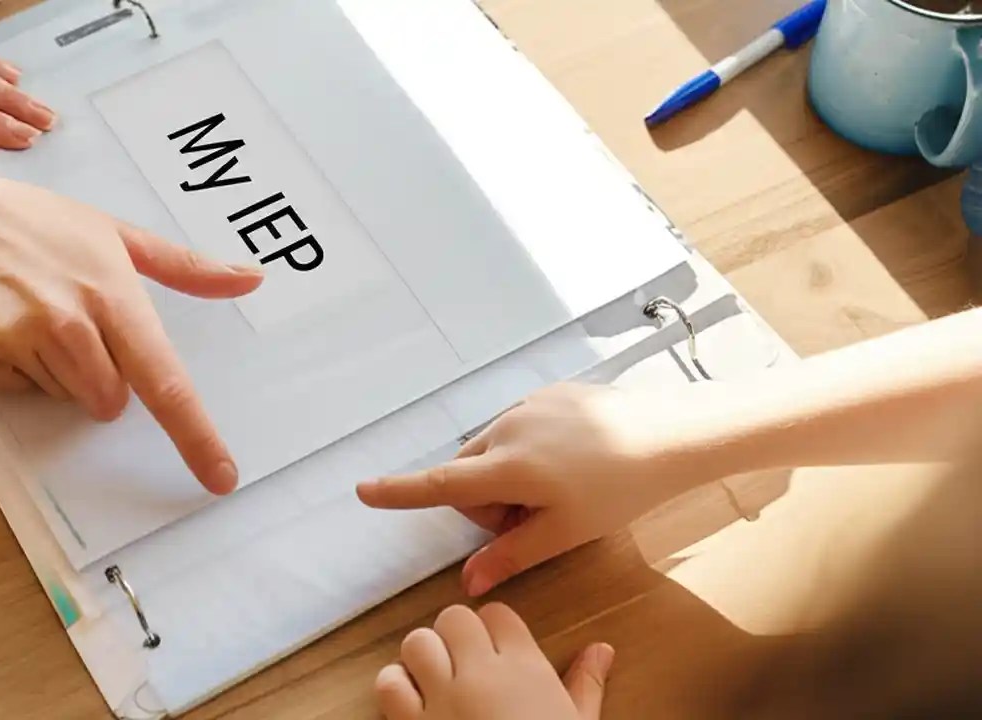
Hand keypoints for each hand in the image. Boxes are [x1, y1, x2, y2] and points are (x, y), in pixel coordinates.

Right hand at [0, 150, 263, 493]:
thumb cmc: (35, 223)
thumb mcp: (114, 233)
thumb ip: (185, 267)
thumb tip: (250, 279)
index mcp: (113, 296)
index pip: (165, 381)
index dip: (196, 436)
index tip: (221, 477)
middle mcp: (71, 324)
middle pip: (112, 403)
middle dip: (103, 376)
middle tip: (74, 319)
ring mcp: (23, 343)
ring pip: (69, 400)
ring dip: (61, 373)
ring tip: (34, 313)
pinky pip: (24, 394)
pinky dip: (21, 370)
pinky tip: (5, 323)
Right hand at [358, 384, 719, 595]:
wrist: (673, 432)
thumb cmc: (621, 487)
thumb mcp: (566, 532)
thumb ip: (511, 555)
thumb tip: (470, 583)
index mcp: (509, 467)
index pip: (441, 484)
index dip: (399, 492)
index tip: (362, 491)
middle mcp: (508, 429)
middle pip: (467, 474)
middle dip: (488, 503)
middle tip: (535, 520)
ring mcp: (527, 405)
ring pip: (493, 451)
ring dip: (509, 477)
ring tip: (561, 489)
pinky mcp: (547, 393)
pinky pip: (518, 427)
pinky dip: (529, 451)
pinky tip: (574, 460)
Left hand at [375, 604, 613, 719]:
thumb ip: (586, 684)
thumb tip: (602, 648)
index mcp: (526, 669)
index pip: (497, 614)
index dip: (494, 629)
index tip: (496, 651)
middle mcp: (482, 674)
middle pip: (453, 618)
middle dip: (455, 636)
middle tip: (464, 664)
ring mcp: (444, 699)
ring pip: (417, 642)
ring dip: (423, 656)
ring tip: (436, 679)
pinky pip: (389, 684)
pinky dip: (395, 686)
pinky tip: (412, 701)